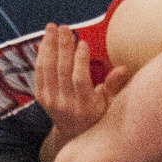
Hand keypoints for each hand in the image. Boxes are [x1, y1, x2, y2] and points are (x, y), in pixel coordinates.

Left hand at [35, 23, 127, 144]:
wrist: (73, 134)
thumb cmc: (97, 116)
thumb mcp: (110, 105)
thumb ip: (114, 86)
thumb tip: (122, 69)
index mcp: (85, 106)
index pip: (79, 79)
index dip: (80, 60)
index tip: (83, 42)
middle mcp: (65, 104)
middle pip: (61, 70)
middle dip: (63, 46)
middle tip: (65, 27)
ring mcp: (50, 101)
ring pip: (47, 68)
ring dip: (49, 45)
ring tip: (52, 28)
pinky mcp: (41, 97)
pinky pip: (39, 72)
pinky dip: (41, 54)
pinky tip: (45, 40)